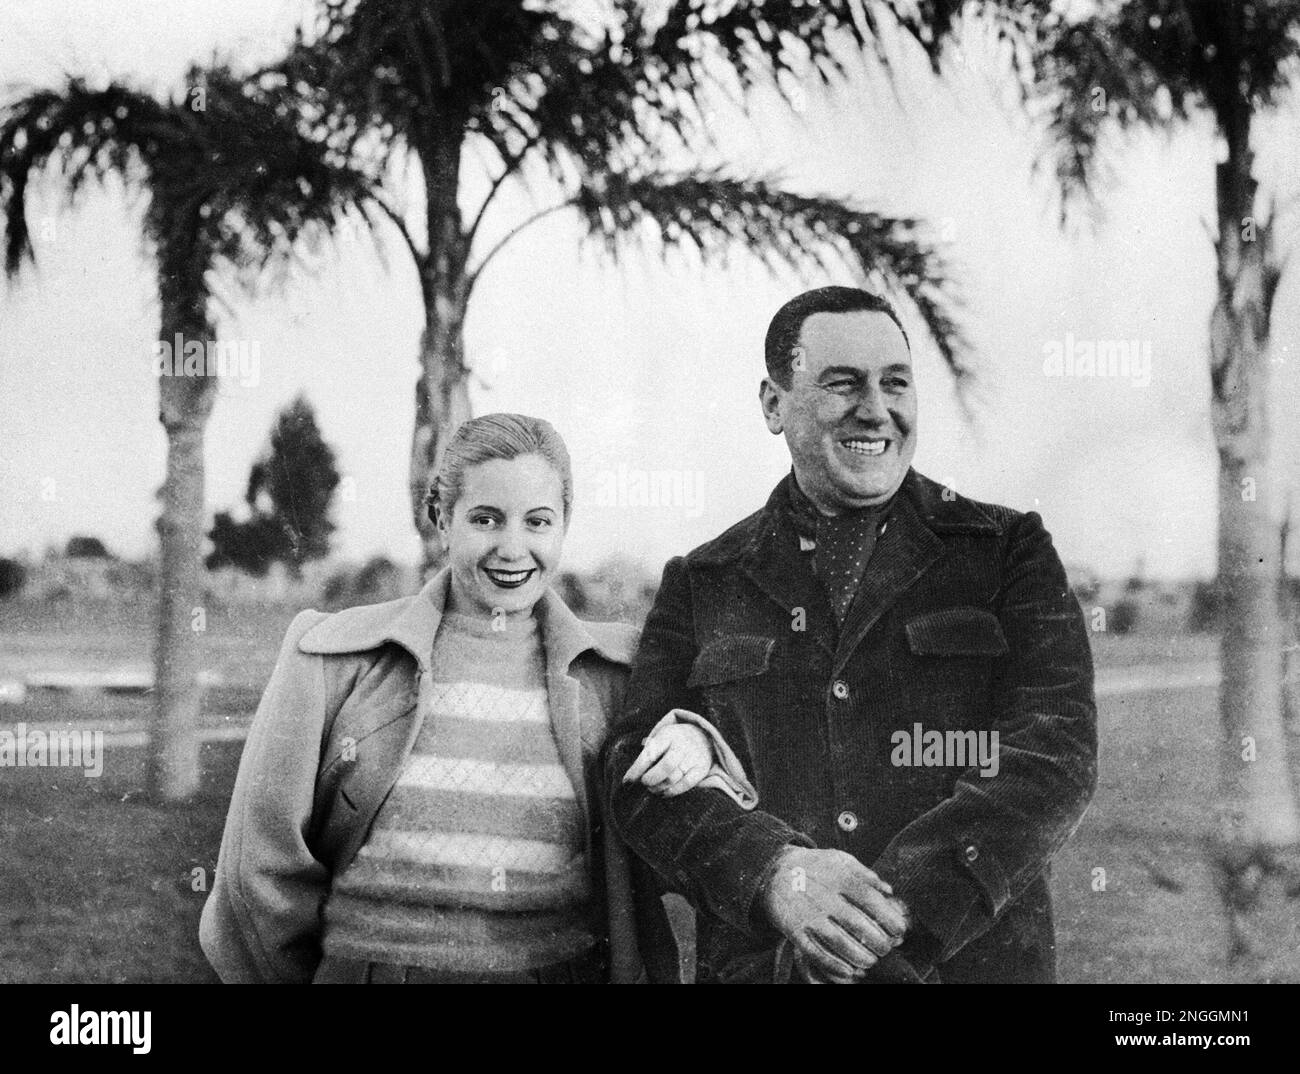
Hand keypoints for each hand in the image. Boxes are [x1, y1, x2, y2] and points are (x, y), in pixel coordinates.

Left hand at [622, 723, 712, 796]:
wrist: (704, 735)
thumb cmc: (673, 740)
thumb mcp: (661, 737)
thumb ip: (647, 752)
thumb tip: (631, 774)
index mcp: (668, 734)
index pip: (650, 753)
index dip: (637, 769)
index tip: (626, 781)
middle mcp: (682, 744)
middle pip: (665, 767)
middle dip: (650, 779)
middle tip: (643, 783)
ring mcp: (694, 757)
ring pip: (673, 778)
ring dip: (658, 787)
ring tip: (652, 789)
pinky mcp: (701, 768)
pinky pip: (685, 784)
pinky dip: (672, 792)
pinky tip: (663, 793)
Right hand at [761, 847, 909, 983]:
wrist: (775, 870)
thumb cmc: (815, 866)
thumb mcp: (841, 859)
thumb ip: (866, 874)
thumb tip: (889, 891)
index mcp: (841, 878)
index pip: (873, 902)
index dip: (890, 920)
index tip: (900, 932)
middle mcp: (826, 897)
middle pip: (860, 926)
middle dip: (879, 943)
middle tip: (886, 949)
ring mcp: (810, 915)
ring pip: (840, 943)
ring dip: (860, 957)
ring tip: (870, 961)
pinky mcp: (796, 930)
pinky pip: (817, 953)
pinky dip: (835, 966)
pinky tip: (849, 971)